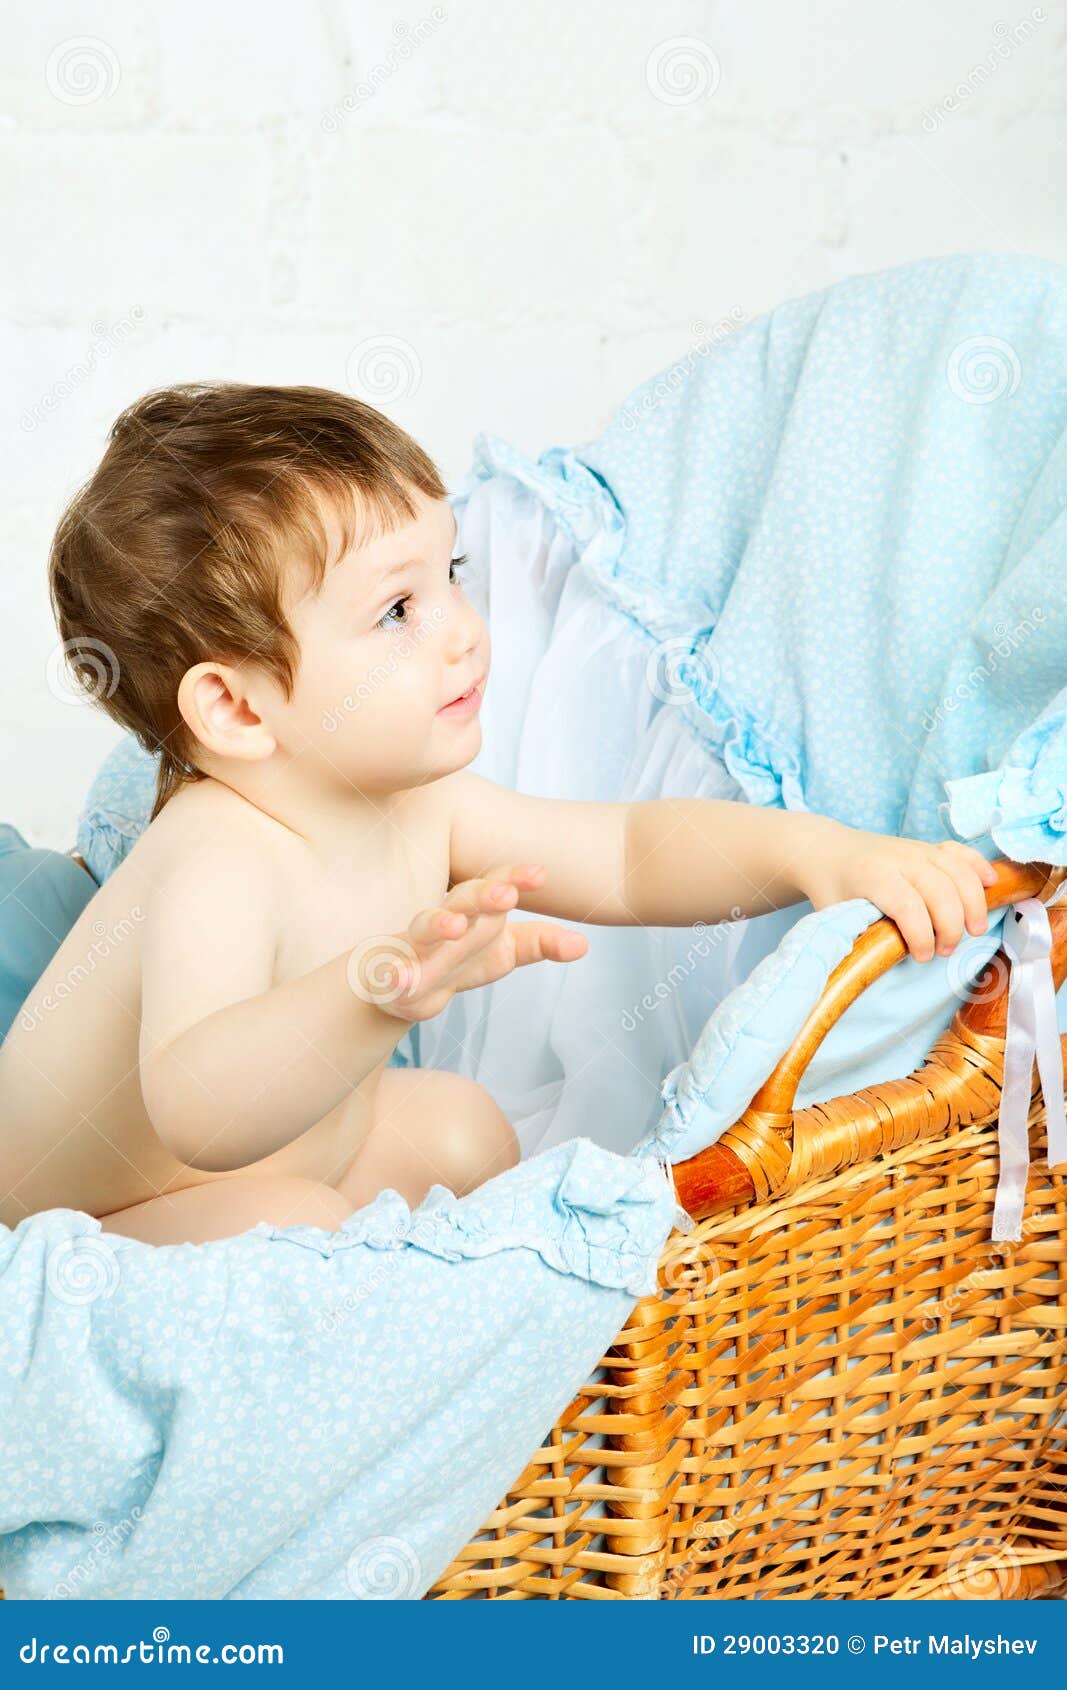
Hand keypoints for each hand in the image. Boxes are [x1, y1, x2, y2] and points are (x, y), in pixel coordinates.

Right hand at [352, 862, 588, 1023]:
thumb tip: (583, 944)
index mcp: (472, 912)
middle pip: (462, 901)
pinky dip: (394, 974)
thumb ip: (538, 943)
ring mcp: (412, 947)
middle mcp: (441, 921)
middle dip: (483, 896)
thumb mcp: (499, 952)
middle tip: (507, 895)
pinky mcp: (388, 976)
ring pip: (424, 930)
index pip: (495, 887)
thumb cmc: (454, 958)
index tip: (541, 874)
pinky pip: (390, 974)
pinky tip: (399, 978)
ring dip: (439, 924)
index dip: (515, 879)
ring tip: (455, 926)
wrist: (393, 983)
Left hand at [800, 825, 996, 962]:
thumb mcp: (833, 916)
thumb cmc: (832, 888)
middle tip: (945, 951)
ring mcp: (918, 850)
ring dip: (973, 903)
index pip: (908, 905)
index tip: (921, 957)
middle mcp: (899, 859)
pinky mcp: (929, 847)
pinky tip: (991, 886)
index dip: (921, 935)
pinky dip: (979, 868)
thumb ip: (857, 939)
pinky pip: (962, 853)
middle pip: (941, 890)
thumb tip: (877, 970)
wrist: (827, 850)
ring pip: (958, 871)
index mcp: (873, 876)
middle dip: (950, 926)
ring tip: (974, 930)